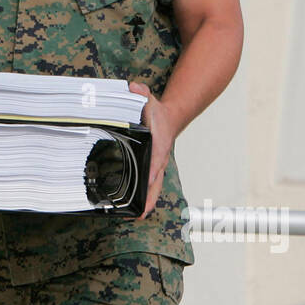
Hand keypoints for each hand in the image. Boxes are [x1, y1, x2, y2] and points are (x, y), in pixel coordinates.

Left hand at [129, 81, 174, 219]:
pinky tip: (136, 211)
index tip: (148, 179)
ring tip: (136, 217)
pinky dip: (145, 198)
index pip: (155, 158)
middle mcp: (159, 158)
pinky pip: (150, 186)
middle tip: (141, 212)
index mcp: (159, 143)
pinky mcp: (153, 169)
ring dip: (147, 202)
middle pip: (156, 180)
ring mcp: (157, 165)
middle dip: (149, 196)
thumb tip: (134, 87)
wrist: (171, 117)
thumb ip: (140, 92)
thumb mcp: (148, 98)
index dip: (152, 169)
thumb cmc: (157, 111)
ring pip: (154, 187)